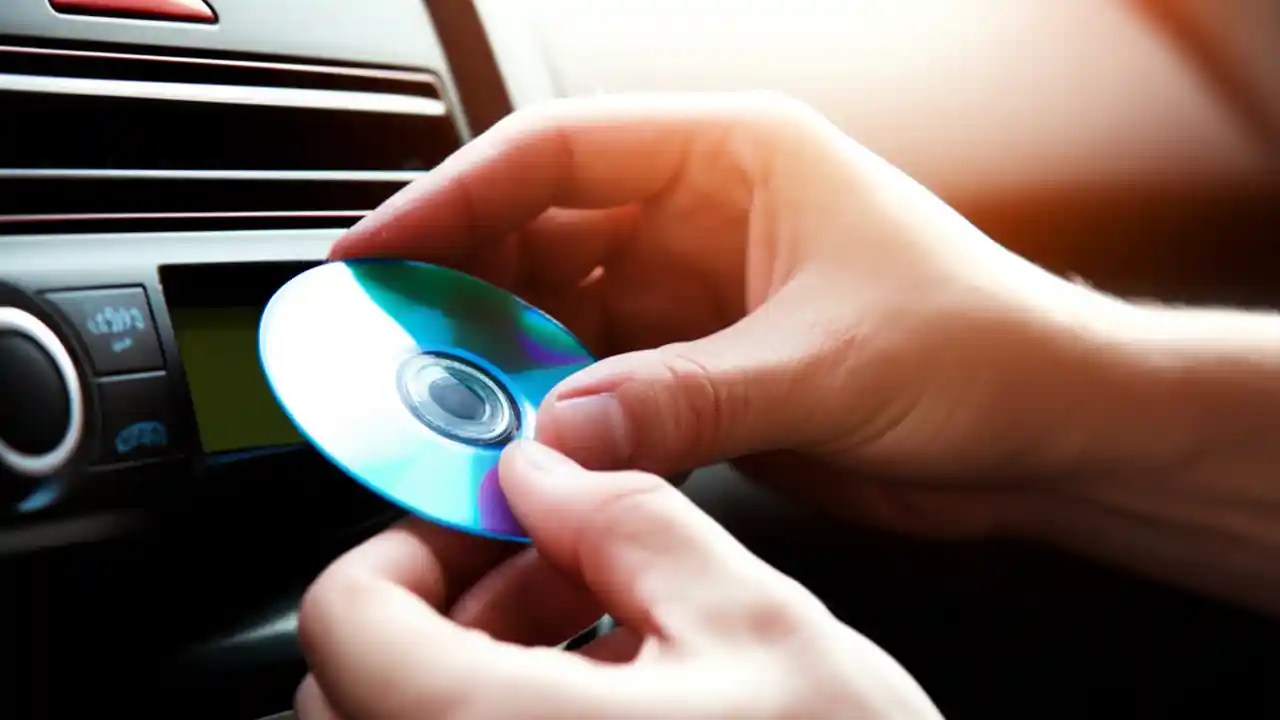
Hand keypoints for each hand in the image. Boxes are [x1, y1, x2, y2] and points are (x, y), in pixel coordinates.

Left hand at [294, 440, 942, 719]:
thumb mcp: (760, 628)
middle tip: (567, 577)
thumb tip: (556, 475)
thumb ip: (632, 524)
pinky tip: (622, 711)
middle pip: (361, 683)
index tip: (497, 527)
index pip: (344, 614)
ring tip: (613, 648)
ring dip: (485, 671)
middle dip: (462, 606)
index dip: (419, 542)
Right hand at [333, 91, 1142, 538]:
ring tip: (449, 400)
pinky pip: (600, 378)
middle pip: (542, 229)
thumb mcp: (832, 362)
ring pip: (562, 310)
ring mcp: (698, 296)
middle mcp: (704, 217)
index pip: (559, 151)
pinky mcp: (704, 368)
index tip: (381, 247)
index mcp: (735, 157)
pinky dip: (557, 409)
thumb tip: (565, 427)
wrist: (1048, 429)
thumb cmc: (985, 346)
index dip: (455, 193)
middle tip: (396, 339)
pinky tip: (525, 439)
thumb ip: (691, 397)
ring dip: (507, 355)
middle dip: (465, 281)